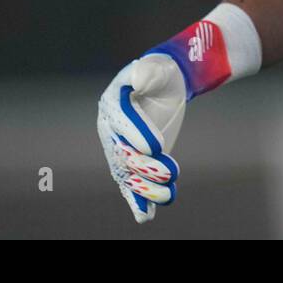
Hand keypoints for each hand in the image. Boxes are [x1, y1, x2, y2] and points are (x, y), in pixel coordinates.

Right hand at [96, 54, 185, 223]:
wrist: (163, 85)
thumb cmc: (157, 73)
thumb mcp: (153, 66)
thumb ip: (145, 71)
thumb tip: (140, 76)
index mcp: (111, 105)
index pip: (121, 121)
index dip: (136, 134)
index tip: (156, 146)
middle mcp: (111, 131)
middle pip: (125, 152)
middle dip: (146, 165)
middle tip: (170, 172)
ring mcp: (121, 149)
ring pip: (129, 173)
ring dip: (146, 188)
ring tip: (168, 194)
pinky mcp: (135, 163)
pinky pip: (132, 184)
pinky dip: (138, 201)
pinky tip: (146, 216)